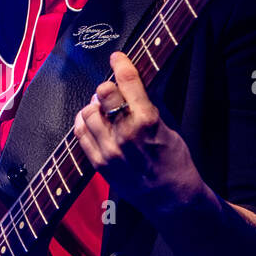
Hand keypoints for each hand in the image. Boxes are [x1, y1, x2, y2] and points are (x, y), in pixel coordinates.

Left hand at [72, 51, 208, 212]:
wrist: (171, 198)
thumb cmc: (175, 161)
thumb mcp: (168, 127)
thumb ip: (146, 107)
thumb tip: (129, 87)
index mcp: (146, 121)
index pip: (128, 82)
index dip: (121, 64)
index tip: (117, 57)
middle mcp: (124, 134)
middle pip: (103, 94)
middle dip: (107, 87)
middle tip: (111, 89)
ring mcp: (108, 150)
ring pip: (88, 112)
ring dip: (94, 105)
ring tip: (102, 107)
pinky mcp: (98, 163)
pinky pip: (80, 134)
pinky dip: (83, 122)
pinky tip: (91, 119)